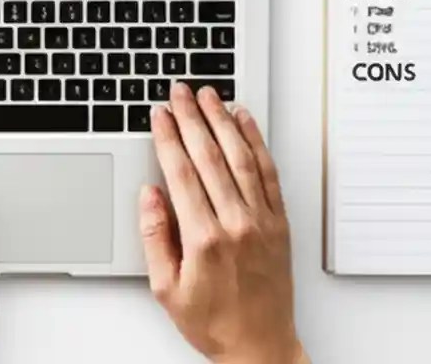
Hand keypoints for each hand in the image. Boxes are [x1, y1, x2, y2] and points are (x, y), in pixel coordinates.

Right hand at [140, 83, 307, 363]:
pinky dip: (257, 143)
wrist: (260, 346)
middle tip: (180, 92)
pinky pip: (269, 173)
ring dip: (223, 122)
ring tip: (210, 97)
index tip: (160, 115)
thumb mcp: (166, 289)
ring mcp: (262, 220)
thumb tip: (150, 195)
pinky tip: (246, 122)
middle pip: (210, 157)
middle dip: (192, 118)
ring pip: (241, 158)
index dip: (168, 138)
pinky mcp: (280, 223)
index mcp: (204, 239)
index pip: (182, 173)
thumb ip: (155, 238)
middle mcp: (236, 224)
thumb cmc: (213, 323)